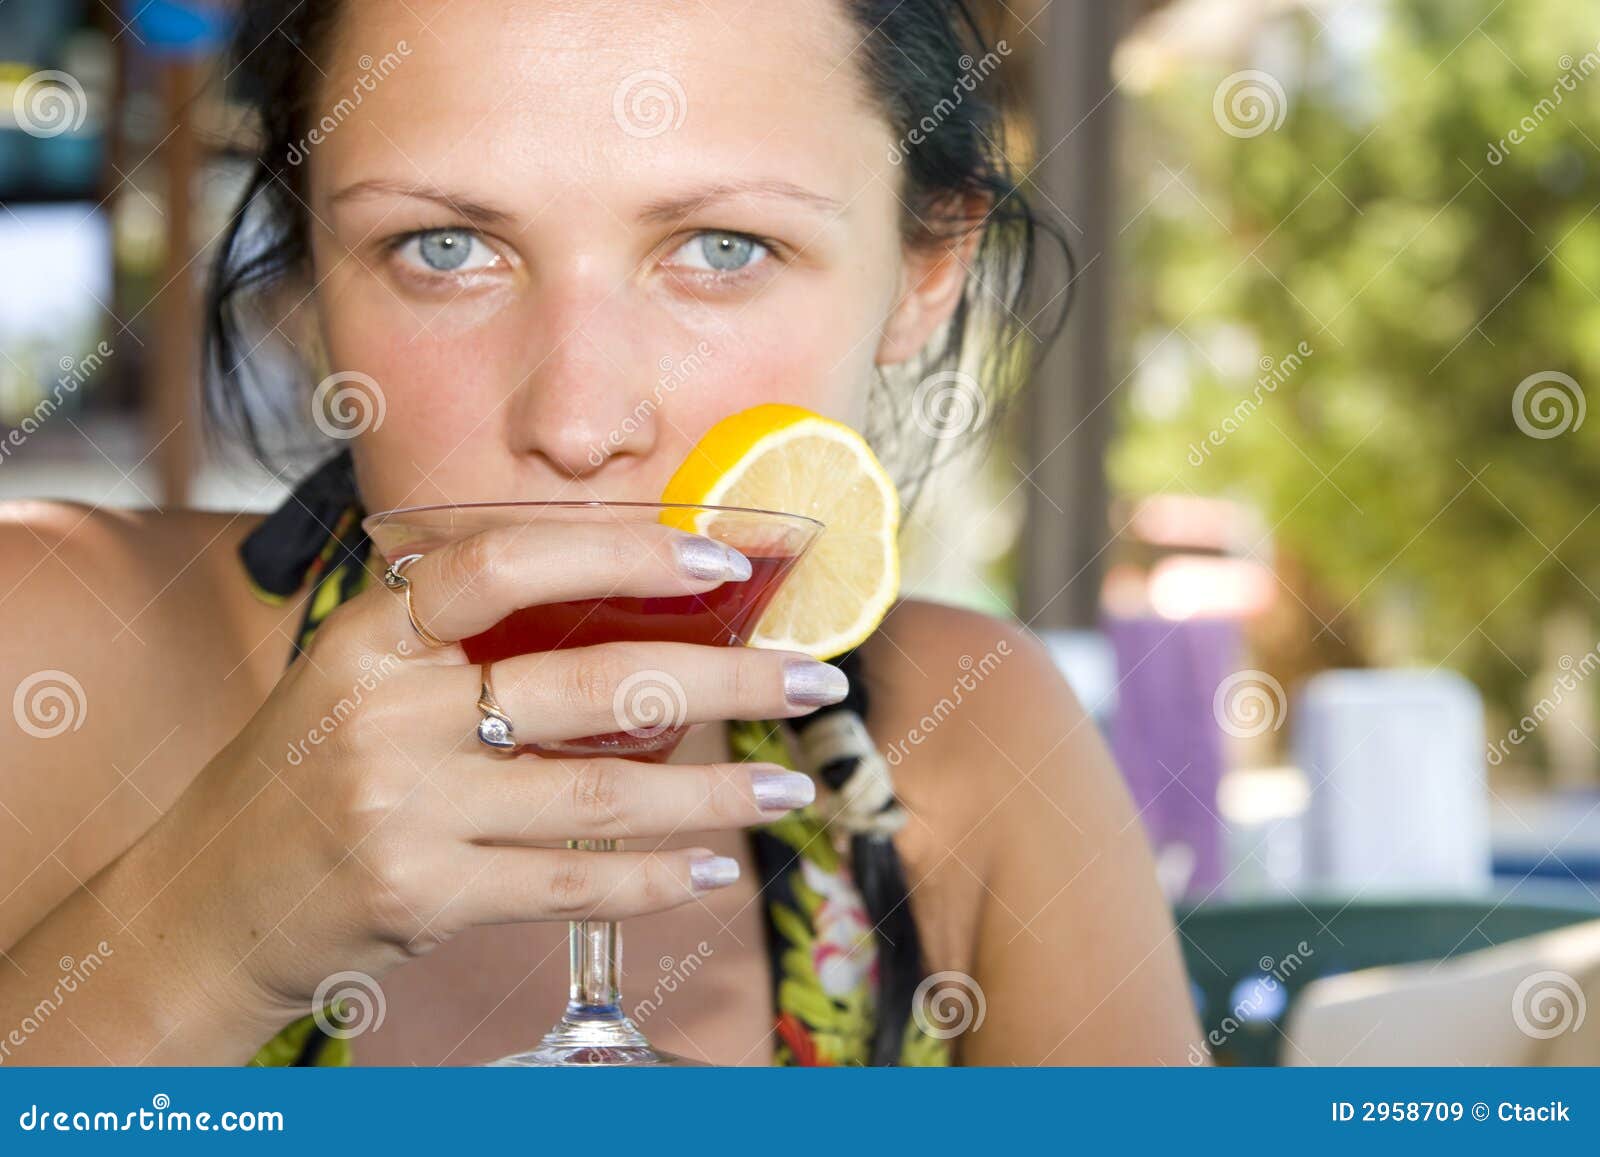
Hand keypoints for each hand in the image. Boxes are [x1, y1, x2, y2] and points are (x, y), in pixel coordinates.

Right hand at [132, 520, 841, 1030]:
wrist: (206, 901)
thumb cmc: (309, 772)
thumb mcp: (359, 677)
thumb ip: (460, 639)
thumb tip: (628, 609)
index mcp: (371, 634)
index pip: (503, 563)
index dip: (621, 554)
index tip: (719, 562)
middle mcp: (385, 712)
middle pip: (593, 684)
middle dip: (727, 682)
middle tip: (813, 678)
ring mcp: (402, 810)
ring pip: (601, 794)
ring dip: (715, 793)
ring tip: (790, 786)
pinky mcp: (420, 895)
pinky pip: (568, 883)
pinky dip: (651, 880)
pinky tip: (709, 869)